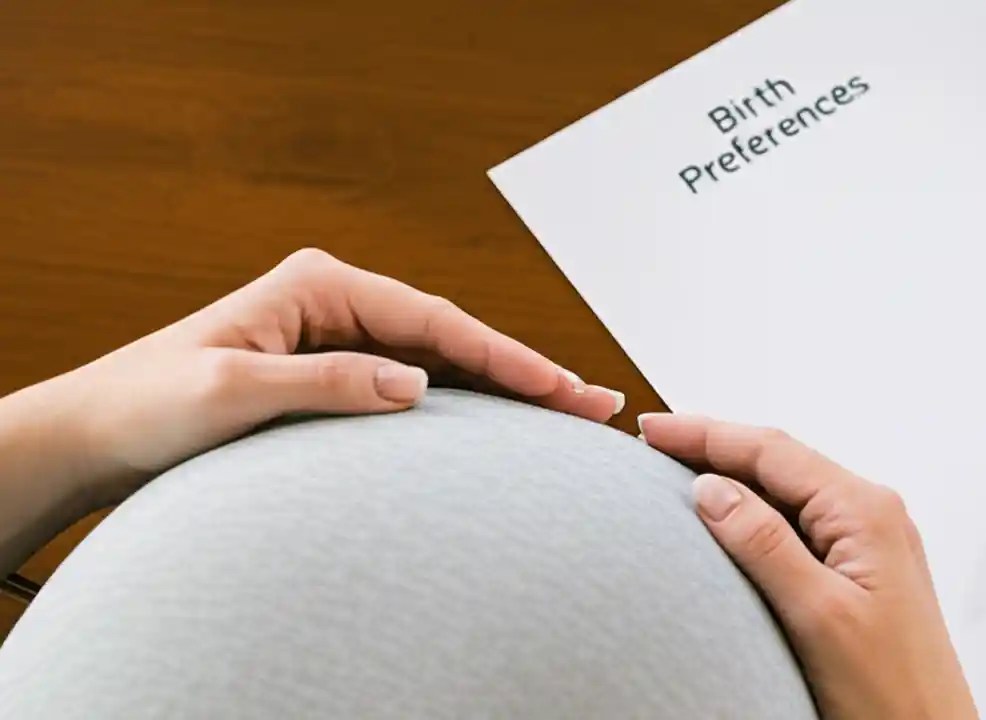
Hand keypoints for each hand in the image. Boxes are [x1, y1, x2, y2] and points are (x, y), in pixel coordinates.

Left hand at [48, 248, 623, 504]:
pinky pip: (416, 385)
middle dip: (524, 369)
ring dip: (506, 387)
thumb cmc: (150, 405)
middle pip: (452, 336)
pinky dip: (466, 403)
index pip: (432, 320)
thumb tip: (416, 384)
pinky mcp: (337, 374)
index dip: (503, 354)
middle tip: (595, 401)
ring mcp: (341, 337)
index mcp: (318, 286)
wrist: (100, 434)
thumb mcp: (229, 393)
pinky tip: (506, 423)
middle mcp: (337, 303)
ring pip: (443, 361)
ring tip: (572, 410)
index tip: (558, 386)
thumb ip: (324, 381)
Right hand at [639, 414, 976, 719]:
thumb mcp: (818, 615)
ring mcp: (864, 542)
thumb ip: (765, 545)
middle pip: (778, 462)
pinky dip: (752, 513)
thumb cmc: (895, 693)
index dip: (707, 434)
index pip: (772, 451)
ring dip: (732, 476)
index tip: (655, 430)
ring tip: (678, 469)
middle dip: (714, 446)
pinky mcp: (855, 571)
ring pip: (785, 491)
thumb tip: (713, 489)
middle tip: (655, 442)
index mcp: (866, 512)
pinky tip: (724, 519)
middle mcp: (870, 516)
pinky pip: (795, 523)